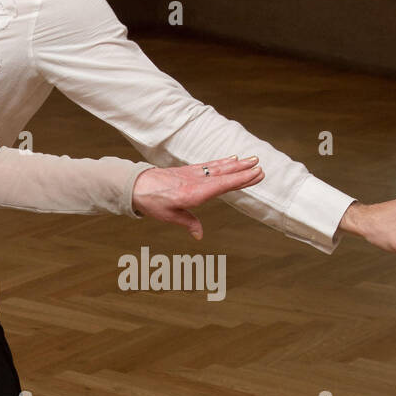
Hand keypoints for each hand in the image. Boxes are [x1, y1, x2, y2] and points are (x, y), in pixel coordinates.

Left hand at [131, 156, 263, 238]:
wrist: (135, 185)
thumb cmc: (151, 202)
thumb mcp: (169, 216)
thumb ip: (188, 223)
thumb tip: (200, 236)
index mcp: (193, 193)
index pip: (222, 185)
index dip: (240, 180)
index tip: (255, 174)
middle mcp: (195, 181)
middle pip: (223, 175)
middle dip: (242, 171)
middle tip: (260, 166)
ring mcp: (192, 174)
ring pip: (217, 169)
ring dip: (235, 165)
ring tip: (251, 160)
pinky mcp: (188, 171)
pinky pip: (208, 166)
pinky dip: (221, 163)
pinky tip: (231, 160)